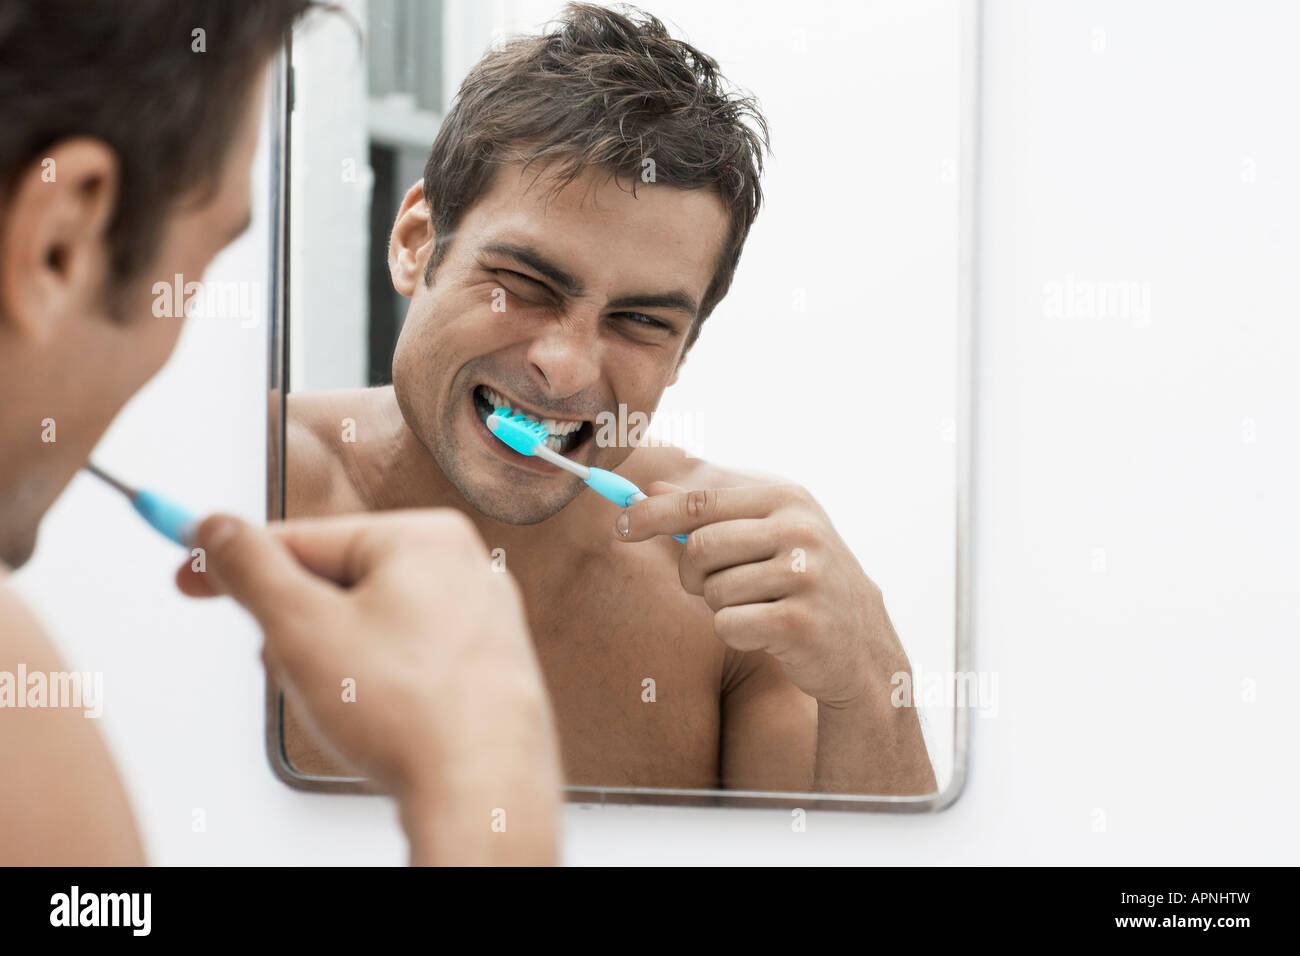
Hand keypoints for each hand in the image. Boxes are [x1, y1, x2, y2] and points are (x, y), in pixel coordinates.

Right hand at [176, 509, 560, 864]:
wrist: (482, 791)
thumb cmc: (416, 713)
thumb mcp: (301, 628)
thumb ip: (251, 569)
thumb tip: (219, 530)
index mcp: (426, 537)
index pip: (305, 538)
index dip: (237, 562)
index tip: (192, 575)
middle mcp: (465, 568)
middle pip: (338, 584)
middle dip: (298, 631)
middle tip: (290, 670)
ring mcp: (481, 620)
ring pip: (368, 628)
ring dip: (331, 663)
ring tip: (343, 705)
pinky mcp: (484, 668)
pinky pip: (405, 662)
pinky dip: (374, 686)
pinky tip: (376, 719)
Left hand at [616, 482, 908, 708]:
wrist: (862, 648)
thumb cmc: (804, 586)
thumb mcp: (771, 534)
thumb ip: (715, 511)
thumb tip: (652, 489)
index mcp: (788, 499)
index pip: (700, 502)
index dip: (651, 514)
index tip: (620, 526)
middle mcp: (801, 529)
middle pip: (698, 547)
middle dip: (692, 575)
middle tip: (711, 588)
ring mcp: (806, 575)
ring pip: (712, 590)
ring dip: (721, 607)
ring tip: (758, 608)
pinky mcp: (802, 622)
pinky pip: (729, 625)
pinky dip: (736, 634)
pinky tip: (768, 633)